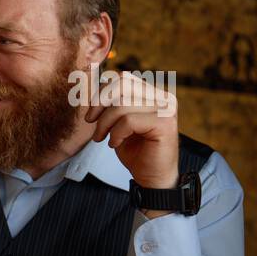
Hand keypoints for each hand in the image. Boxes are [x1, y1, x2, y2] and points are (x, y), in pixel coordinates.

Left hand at [85, 66, 179, 189]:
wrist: (151, 177)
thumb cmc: (135, 151)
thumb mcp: (118, 123)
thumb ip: (112, 104)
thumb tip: (93, 87)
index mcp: (152, 93)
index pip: (121, 78)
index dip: (100, 93)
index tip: (90, 115)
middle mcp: (162, 97)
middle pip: (121, 85)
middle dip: (99, 104)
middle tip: (91, 123)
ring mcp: (166, 109)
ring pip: (122, 104)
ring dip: (104, 123)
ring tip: (101, 138)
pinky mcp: (165, 124)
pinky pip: (128, 121)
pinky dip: (115, 134)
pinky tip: (115, 144)